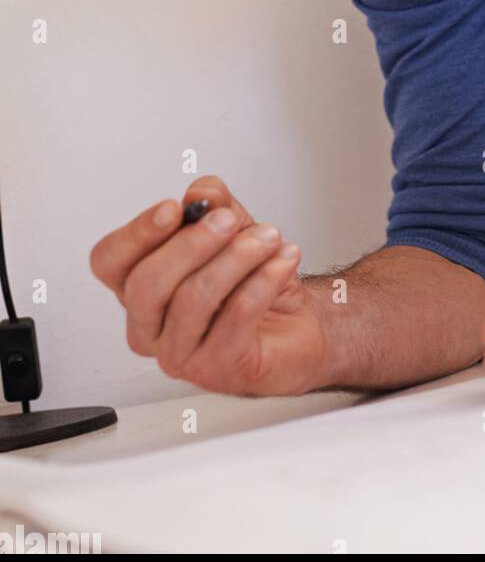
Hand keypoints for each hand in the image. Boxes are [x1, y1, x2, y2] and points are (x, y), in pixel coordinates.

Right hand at [90, 176, 329, 395]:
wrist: (298, 325)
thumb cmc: (253, 282)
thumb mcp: (233, 229)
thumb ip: (214, 206)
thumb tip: (202, 193)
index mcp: (139, 288)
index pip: (109, 262)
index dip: (137, 233)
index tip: (174, 209)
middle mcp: (149, 326)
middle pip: (145, 284)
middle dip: (191, 244)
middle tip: (228, 220)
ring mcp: (179, 353)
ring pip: (192, 300)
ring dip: (236, 258)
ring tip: (268, 237)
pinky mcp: (217, 368)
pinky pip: (235, 317)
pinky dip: (264, 280)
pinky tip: (282, 261)